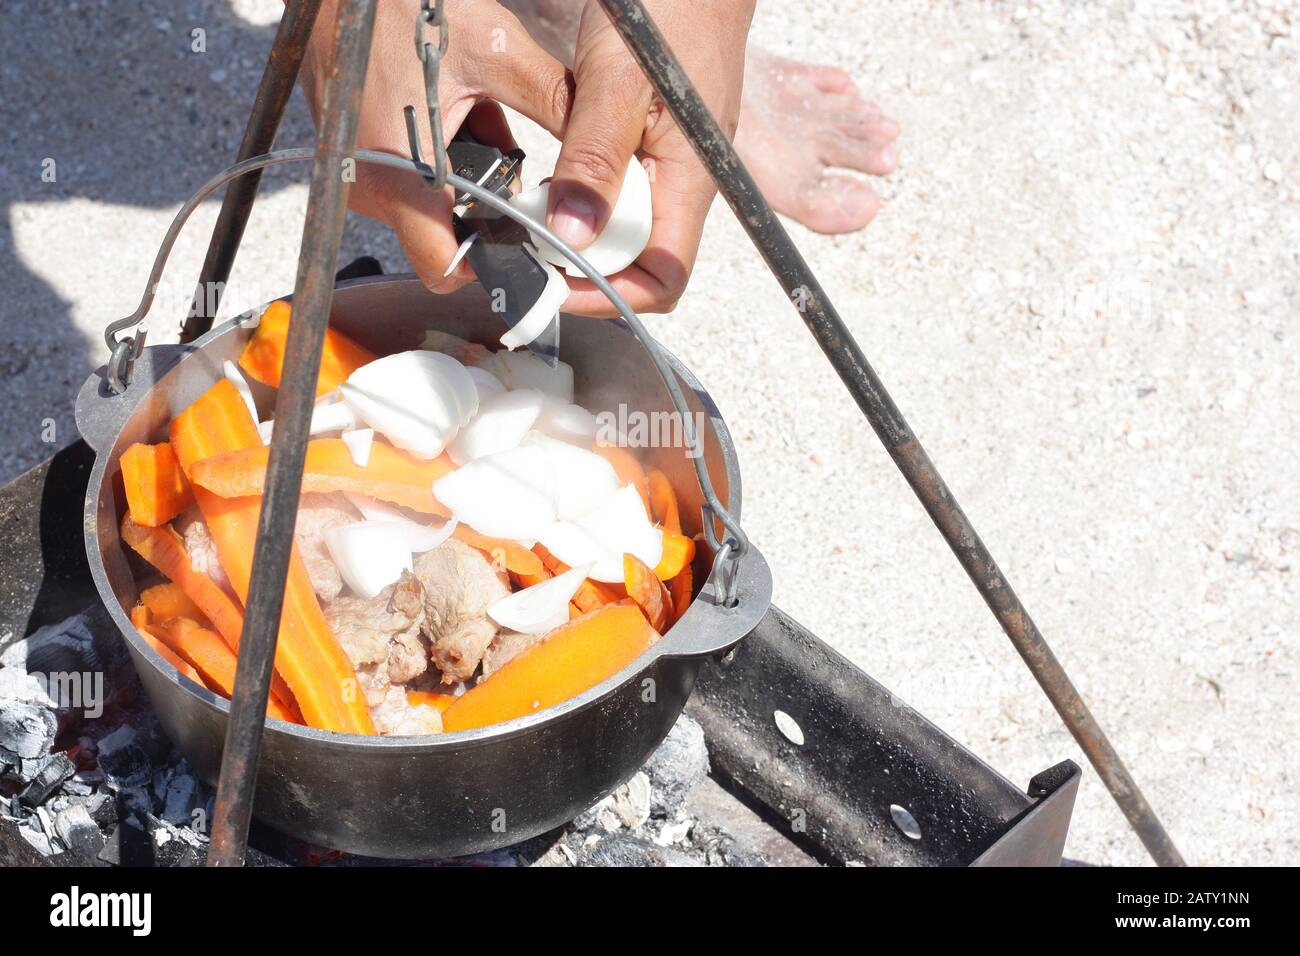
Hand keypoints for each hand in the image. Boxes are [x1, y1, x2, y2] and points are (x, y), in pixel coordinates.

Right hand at [299, 0, 572, 291]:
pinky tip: (451, 109)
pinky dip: (438, 154)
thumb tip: (599, 145)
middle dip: (484, 202)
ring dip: (463, 174)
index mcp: (398, 175)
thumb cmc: (402, 4)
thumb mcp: (493, 48)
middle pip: (442, 234)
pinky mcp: (351, 151)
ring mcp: (354, 170)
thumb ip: (552, 101)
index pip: (443, 266)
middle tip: (507, 152)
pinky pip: (406, 175)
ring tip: (476, 116)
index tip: (521, 235)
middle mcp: (368, 184)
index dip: (488, 260)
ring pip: (429, 202)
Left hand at [551, 0, 754, 315]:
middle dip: (585, 260)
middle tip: (529, 239)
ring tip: (537, 207)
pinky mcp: (656, 142)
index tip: (556, 283)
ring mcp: (673, 162)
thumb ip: (595, 159)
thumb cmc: (668, 6)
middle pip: (638, 258)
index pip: (663, 277)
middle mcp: (687, 180)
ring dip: (581, 224)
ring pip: (626, 224)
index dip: (611, 293)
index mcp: (692, 179)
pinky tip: (557, 171)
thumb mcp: (617, 80)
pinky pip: (621, 187)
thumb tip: (573, 235)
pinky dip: (586, 190)